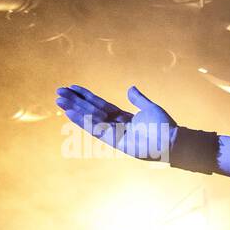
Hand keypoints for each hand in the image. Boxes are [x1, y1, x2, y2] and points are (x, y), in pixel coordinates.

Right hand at [55, 84, 176, 160]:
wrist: (171, 140)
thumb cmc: (164, 125)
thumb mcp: (149, 108)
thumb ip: (138, 99)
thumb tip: (130, 87)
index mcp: (123, 117)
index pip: (100, 104)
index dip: (86, 96)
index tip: (72, 88)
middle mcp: (116, 125)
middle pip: (91, 111)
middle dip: (75, 102)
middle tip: (58, 92)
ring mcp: (114, 134)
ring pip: (90, 119)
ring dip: (74, 110)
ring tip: (59, 101)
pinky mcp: (114, 141)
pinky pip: (96, 130)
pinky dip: (83, 122)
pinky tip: (70, 113)